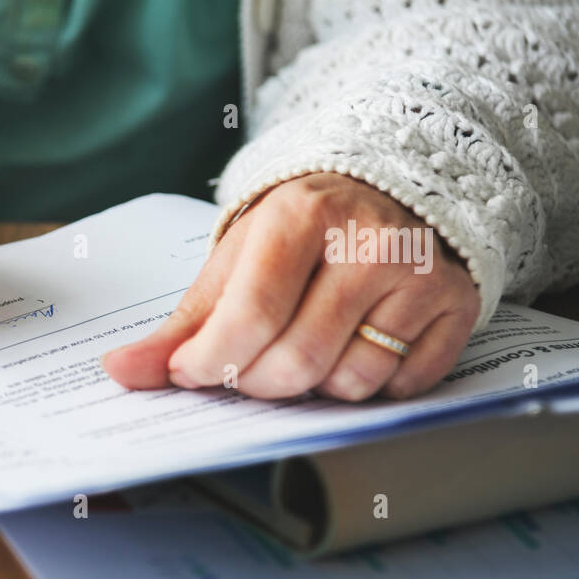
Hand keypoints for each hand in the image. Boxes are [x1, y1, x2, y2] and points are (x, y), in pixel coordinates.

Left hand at [102, 174, 481, 400]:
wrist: (388, 191)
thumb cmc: (297, 236)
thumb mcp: (233, 264)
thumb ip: (179, 327)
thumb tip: (120, 373)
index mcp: (301, 218)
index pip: (248, 319)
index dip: (211, 362)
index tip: (195, 370)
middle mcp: (370, 241)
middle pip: (296, 363)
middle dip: (258, 383)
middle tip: (253, 364)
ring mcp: (421, 274)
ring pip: (349, 383)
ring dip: (316, 386)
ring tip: (310, 344)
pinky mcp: (458, 306)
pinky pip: (400, 388)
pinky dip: (368, 385)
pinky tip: (357, 345)